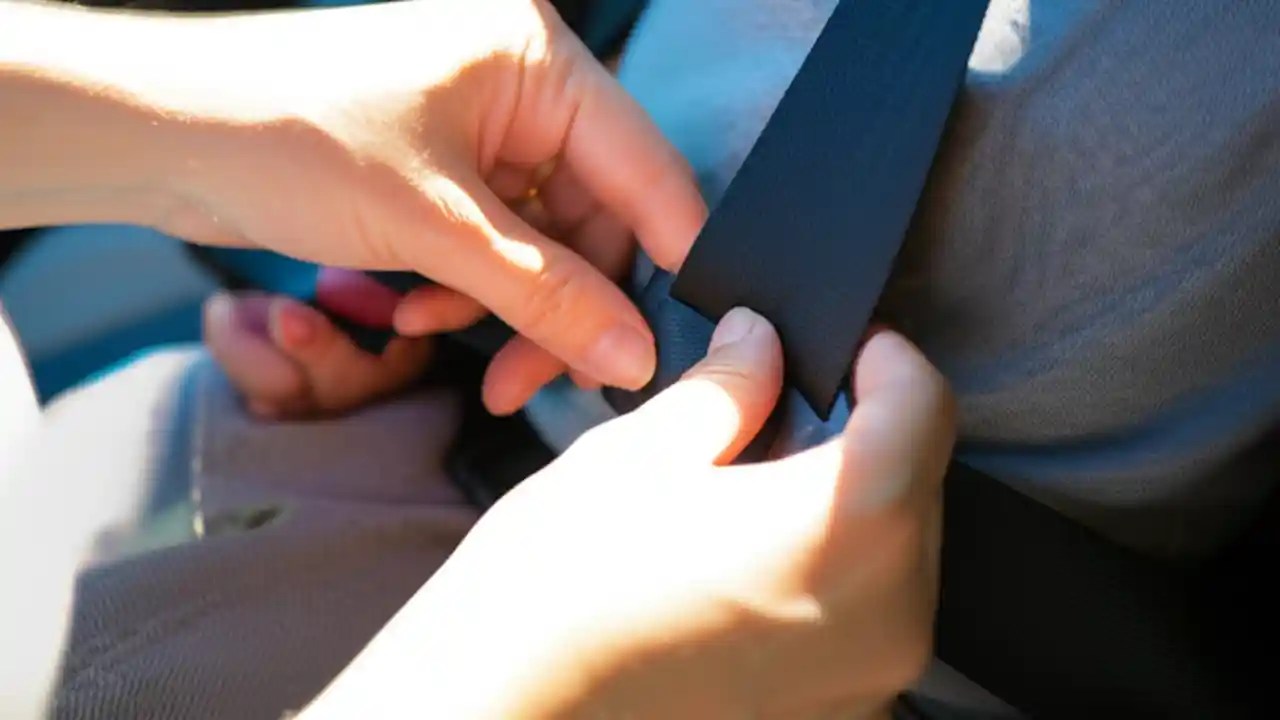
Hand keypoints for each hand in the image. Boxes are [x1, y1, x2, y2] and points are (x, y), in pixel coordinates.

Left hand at [149, 0, 705, 408]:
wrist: (161, 135)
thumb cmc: (281, 136)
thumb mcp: (435, 228)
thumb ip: (549, 295)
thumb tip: (632, 353)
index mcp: (536, 58)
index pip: (645, 168)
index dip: (666, 260)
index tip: (673, 340)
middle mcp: (518, 84)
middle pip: (597, 217)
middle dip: (565, 304)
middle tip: (541, 377)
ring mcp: (481, 125)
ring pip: (546, 240)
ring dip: (510, 305)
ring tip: (447, 341)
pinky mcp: (445, 164)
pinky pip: (497, 241)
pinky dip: (471, 288)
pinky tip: (418, 313)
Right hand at [303, 309, 955, 718]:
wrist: (499, 710)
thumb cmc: (558, 589)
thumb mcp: (642, 454)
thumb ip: (729, 385)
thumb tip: (762, 341)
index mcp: (848, 530)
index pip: (922, 407)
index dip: (882, 356)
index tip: (841, 344)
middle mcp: (886, 615)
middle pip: (916, 482)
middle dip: (860, 430)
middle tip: (778, 407)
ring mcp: (867, 679)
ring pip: (896, 553)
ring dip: (845, 504)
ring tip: (751, 490)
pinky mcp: (835, 714)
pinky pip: (866, 617)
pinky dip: (829, 572)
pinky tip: (747, 560)